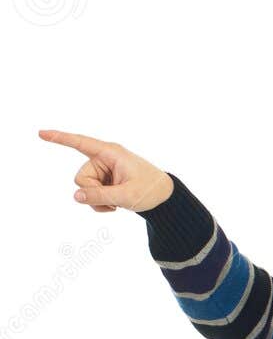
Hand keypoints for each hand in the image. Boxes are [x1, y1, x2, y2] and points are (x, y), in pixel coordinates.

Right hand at [39, 130, 173, 213]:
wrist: (165, 199)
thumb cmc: (151, 191)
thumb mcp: (127, 195)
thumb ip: (100, 196)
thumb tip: (76, 196)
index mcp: (111, 153)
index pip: (81, 143)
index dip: (60, 138)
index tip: (40, 133)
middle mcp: (104, 159)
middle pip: (80, 177)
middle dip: (93, 192)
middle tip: (115, 198)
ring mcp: (103, 170)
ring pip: (84, 188)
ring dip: (97, 200)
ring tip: (117, 203)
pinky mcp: (104, 181)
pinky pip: (90, 194)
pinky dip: (100, 203)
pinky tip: (115, 206)